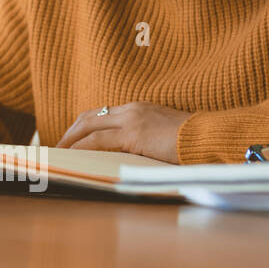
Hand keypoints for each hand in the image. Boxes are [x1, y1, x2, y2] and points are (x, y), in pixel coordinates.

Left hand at [54, 102, 190, 163]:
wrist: (210, 137)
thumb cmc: (194, 143)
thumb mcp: (166, 137)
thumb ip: (147, 141)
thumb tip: (134, 157)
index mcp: (140, 108)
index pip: (103, 114)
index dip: (84, 127)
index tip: (74, 139)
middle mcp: (132, 109)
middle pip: (90, 117)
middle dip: (71, 133)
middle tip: (58, 148)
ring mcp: (131, 120)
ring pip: (88, 127)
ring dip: (70, 142)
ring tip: (58, 156)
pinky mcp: (132, 134)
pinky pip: (97, 141)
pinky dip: (80, 149)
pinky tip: (71, 158)